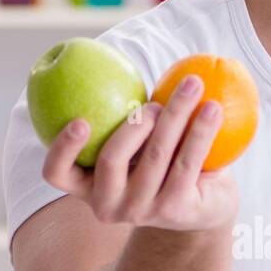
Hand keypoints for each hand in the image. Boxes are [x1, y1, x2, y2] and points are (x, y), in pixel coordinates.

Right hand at [41, 74, 238, 232]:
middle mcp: (108, 205)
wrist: (205, 206)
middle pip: (111, 160)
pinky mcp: (174, 211)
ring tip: (192, 86)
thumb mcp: (135, 142)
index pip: (57, 174)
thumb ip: (121, 113)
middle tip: (156, 103)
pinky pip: (188, 163)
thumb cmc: (161, 162)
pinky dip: (202, 131)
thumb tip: (111, 57)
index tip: (80, 120)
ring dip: (176, 114)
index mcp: (88, 187)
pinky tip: (213, 107)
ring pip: (155, 157)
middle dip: (133, 124)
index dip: (62, 149)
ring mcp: (141, 212)